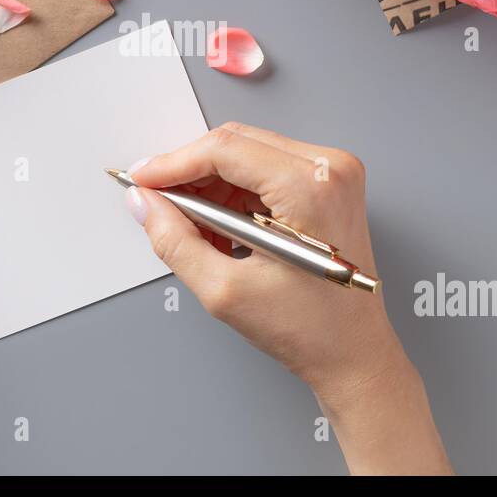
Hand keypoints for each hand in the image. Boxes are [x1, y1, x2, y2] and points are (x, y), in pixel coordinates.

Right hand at [127, 122, 450, 474]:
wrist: (354, 352)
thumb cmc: (312, 329)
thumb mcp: (226, 291)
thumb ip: (175, 241)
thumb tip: (145, 204)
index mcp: (311, 188)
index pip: (223, 150)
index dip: (173, 163)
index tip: (142, 179)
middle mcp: (329, 169)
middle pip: (235, 144)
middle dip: (190, 174)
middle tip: (159, 204)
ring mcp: (333, 173)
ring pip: (247, 154)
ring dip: (211, 187)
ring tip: (197, 232)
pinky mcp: (328, 183)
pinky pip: (265, 169)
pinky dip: (234, 195)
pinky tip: (222, 231)